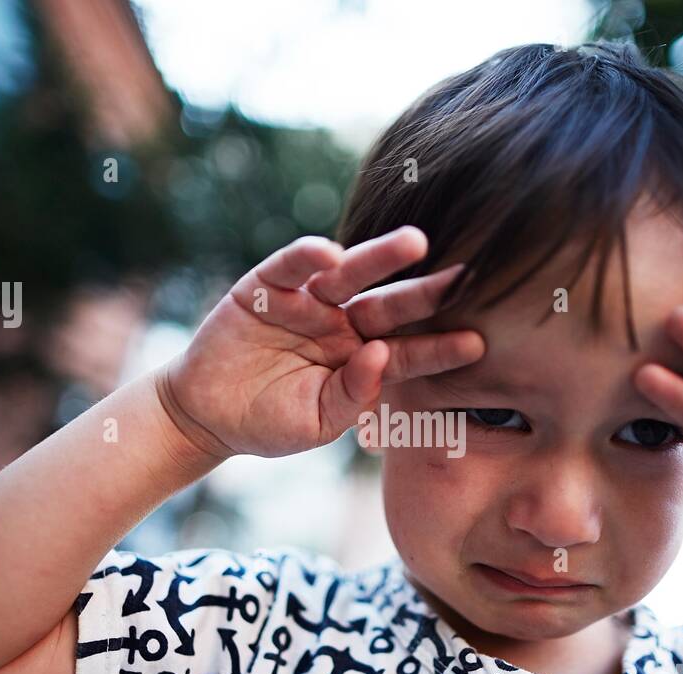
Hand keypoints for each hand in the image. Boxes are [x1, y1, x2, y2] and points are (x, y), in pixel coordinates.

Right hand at [157, 226, 484, 459]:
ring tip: (416, 242)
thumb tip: (380, 355)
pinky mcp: (265, 288)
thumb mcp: (315, 422)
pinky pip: (290, 268)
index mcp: (361, 360)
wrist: (206, 415)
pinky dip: (306, 257)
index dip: (439, 348)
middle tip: (466, 275)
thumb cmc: (269, 422)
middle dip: (425, 292)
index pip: (408, 352)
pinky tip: (329, 252)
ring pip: (348, 276)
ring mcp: (305, 304)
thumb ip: (351, 395)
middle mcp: (340, 325)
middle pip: (389, 305)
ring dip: (380, 257)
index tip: (477, 343)